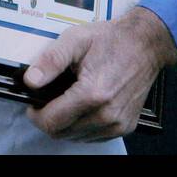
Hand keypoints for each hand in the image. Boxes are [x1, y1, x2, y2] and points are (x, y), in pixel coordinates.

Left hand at [23, 6, 176, 140]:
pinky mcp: (125, 126)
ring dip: (66, 124)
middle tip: (48, 100)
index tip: (33, 104)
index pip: (51, 122)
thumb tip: (31, 80)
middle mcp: (107, 114)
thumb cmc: (113, 40)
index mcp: (92, 94)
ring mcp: (118, 123)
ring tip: (68, 100)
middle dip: (49, 119)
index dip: (36, 115)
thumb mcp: (76, 39)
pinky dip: (82, 126)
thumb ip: (51, 60)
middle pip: (61, 133)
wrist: (146, 43)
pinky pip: (93, 136)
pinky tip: (83, 107)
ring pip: (76, 137)